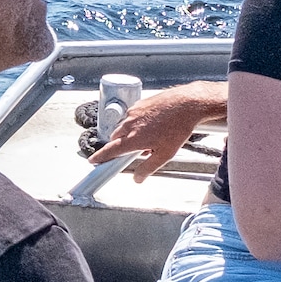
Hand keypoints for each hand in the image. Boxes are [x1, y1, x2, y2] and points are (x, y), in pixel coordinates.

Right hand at [89, 82, 224, 181]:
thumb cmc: (178, 127)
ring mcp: (134, 112)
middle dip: (121, 145)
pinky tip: (153, 124)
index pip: (111, 150)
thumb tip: (138, 178)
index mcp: (133, 139)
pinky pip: (132, 116)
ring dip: (130, 133)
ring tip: (150, 137)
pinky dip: (137, 122)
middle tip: (135, 151)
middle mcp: (130, 124)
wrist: (186, 103)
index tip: (94, 161)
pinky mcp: (140, 103)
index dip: (101, 157)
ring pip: (124, 126)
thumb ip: (148, 167)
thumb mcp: (165, 154)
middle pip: (116, 138)